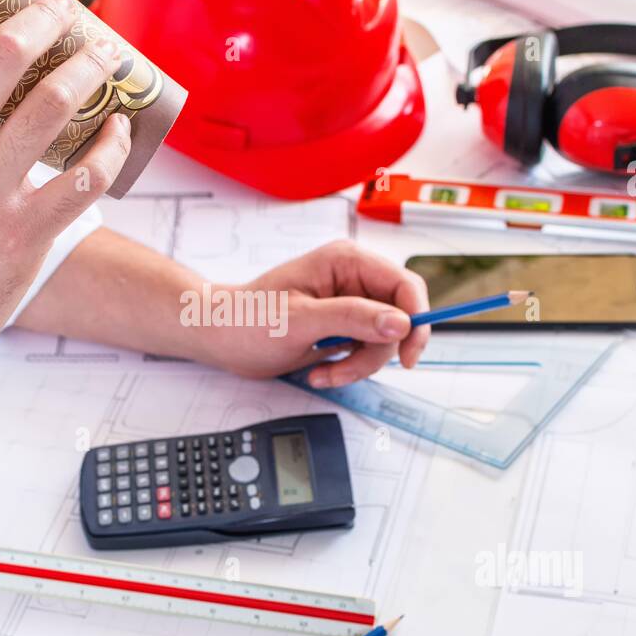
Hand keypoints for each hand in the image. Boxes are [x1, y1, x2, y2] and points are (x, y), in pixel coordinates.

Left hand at [198, 240, 430, 386]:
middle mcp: (352, 280)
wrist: (220, 337)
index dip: (415, 320)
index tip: (408, 355)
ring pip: (383, 342)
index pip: (405, 286)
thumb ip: (352, 318)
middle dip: (376, 352)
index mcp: (346, 262)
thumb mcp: (299, 320)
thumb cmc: (247, 318)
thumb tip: (399, 322)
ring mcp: (349, 305)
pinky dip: (348, 369)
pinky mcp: (342, 328)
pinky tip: (319, 371)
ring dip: (358, 366)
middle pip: (398, 318)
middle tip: (345, 370)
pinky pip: (365, 352)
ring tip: (324, 373)